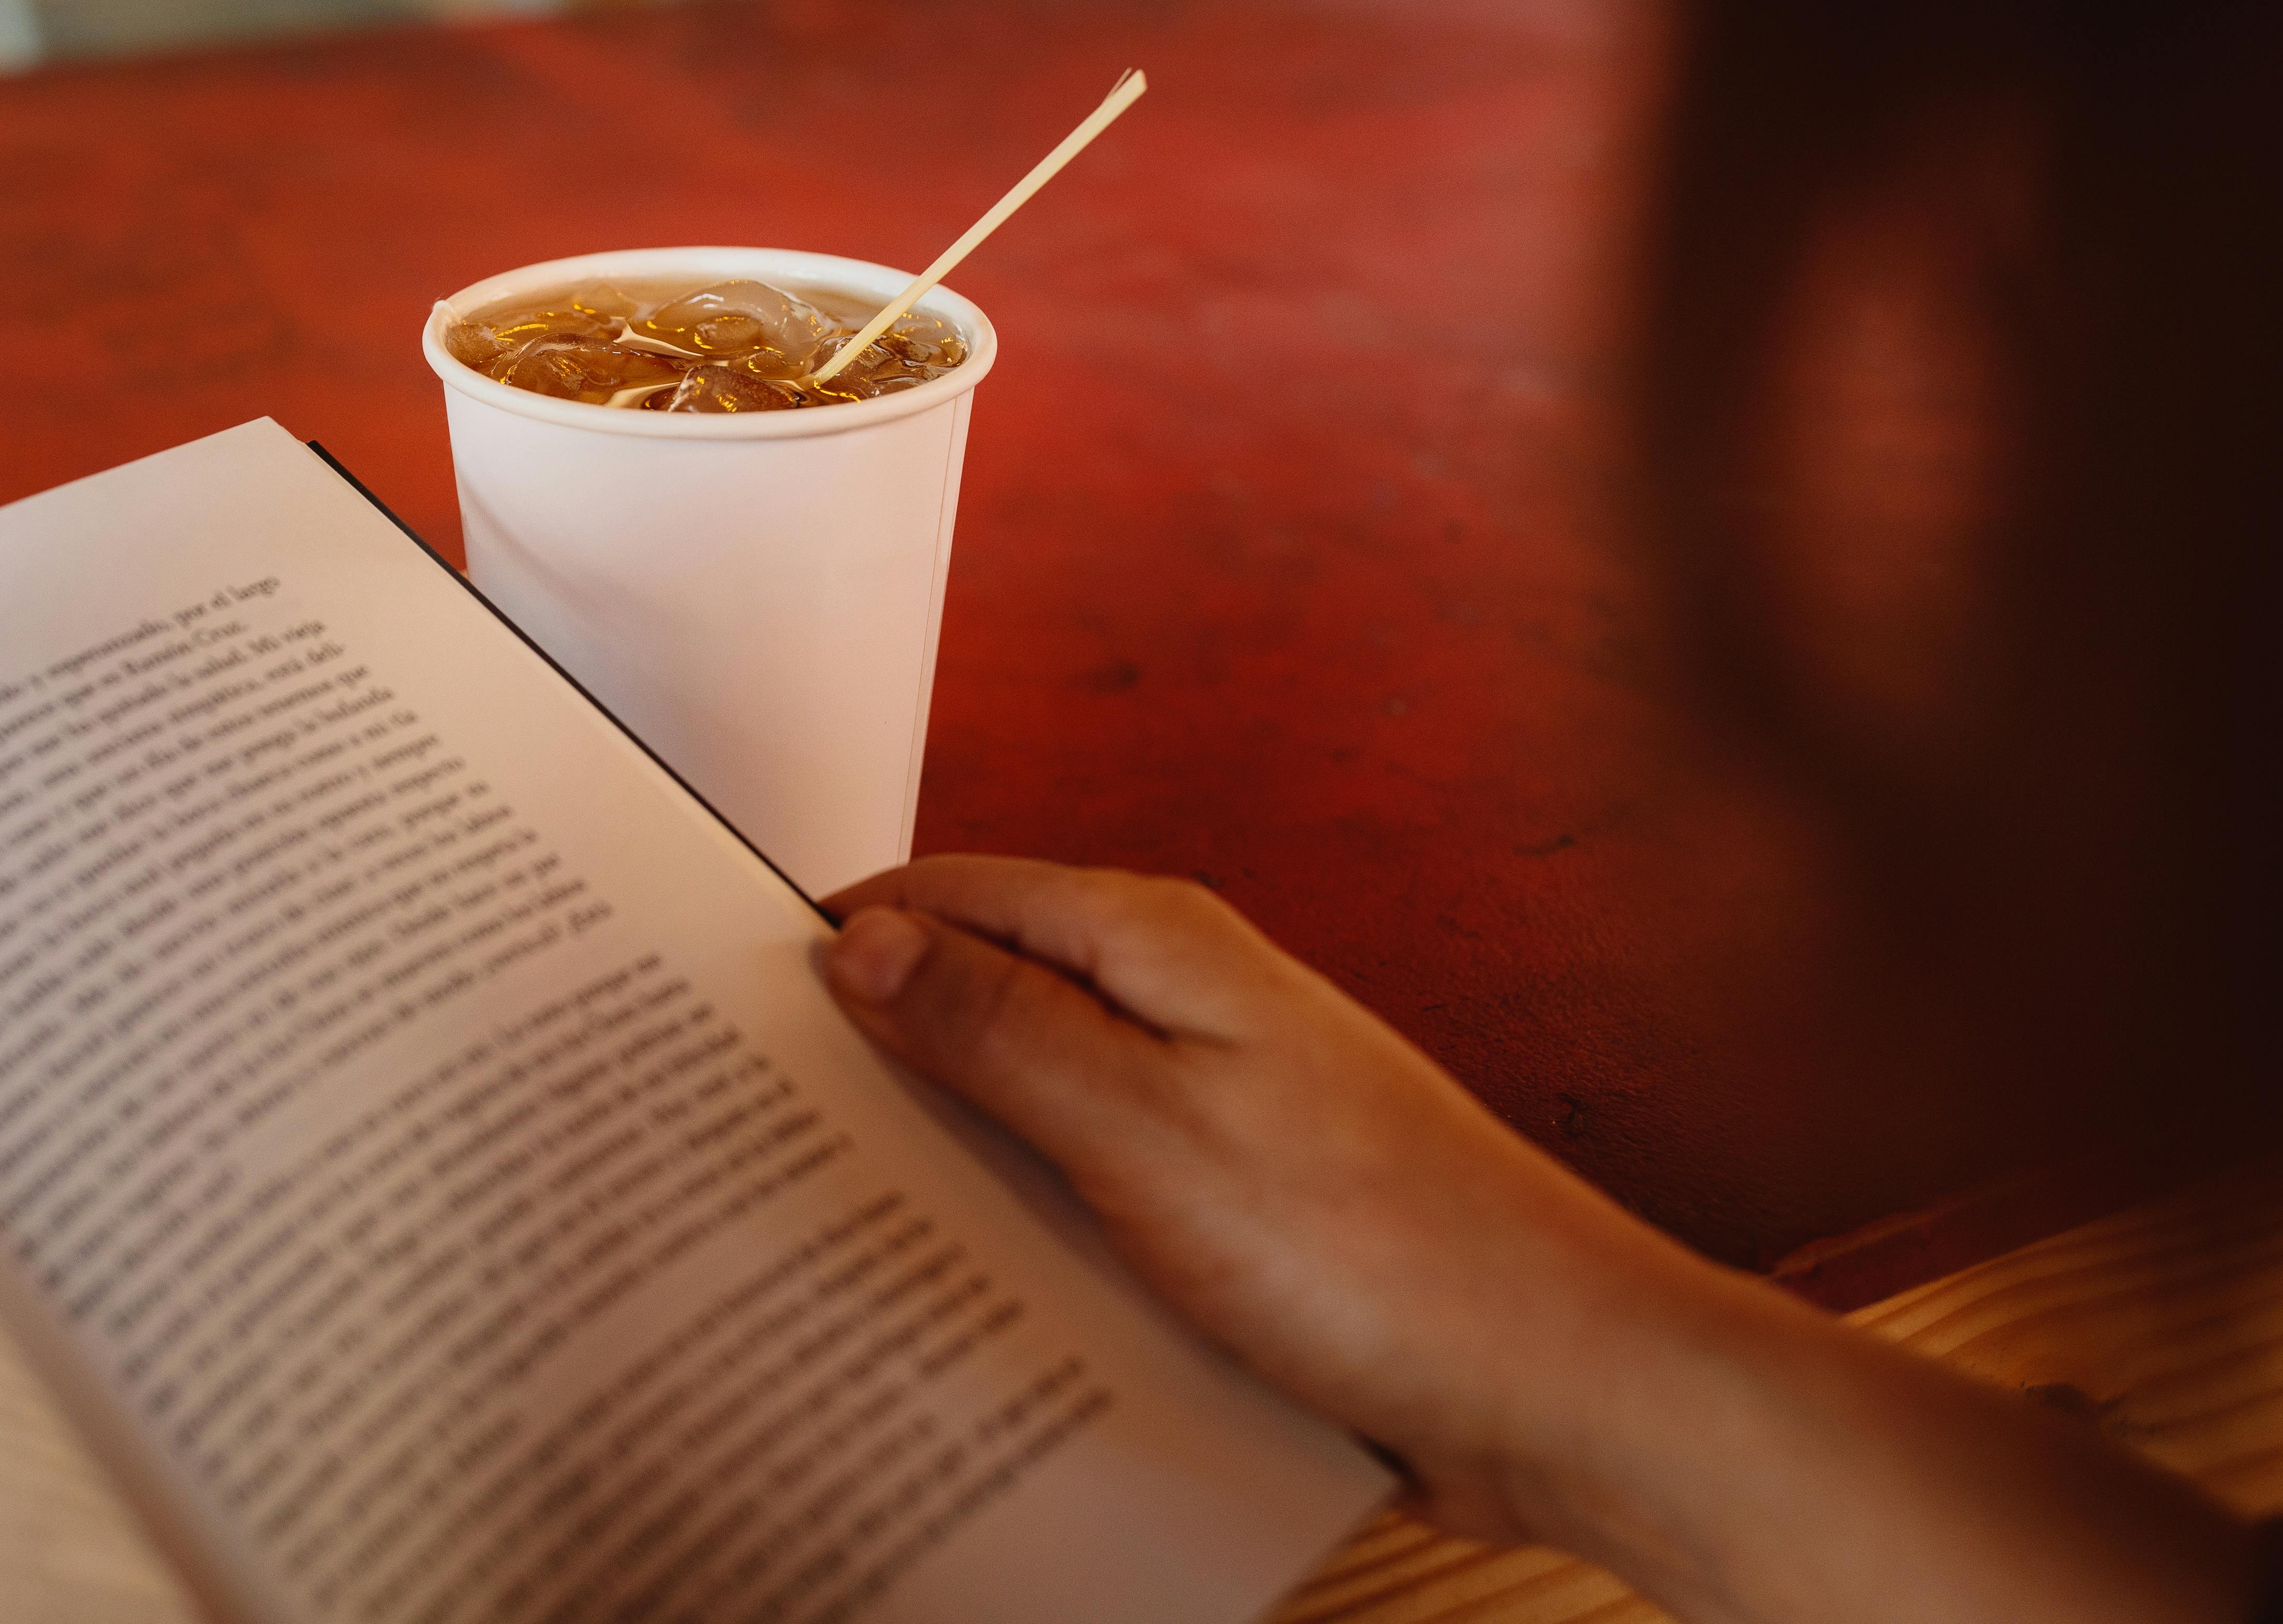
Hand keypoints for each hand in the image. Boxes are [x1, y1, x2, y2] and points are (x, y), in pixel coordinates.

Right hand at [818, 857, 2253, 1622]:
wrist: (1560, 1386)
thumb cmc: (1379, 1256)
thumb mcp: (1150, 1131)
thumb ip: (1003, 1028)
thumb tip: (865, 940)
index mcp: (1160, 946)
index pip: (947, 896)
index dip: (835, 935)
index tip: (723, 996)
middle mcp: (1185, 1001)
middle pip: (982, 986)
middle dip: (873, 1038)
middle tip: (750, 1114)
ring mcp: (1211, 1099)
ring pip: (1029, 1090)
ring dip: (943, 1135)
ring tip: (828, 1202)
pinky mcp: (1231, 1195)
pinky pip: (1088, 1174)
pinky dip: (1020, 1205)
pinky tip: (970, 1274)